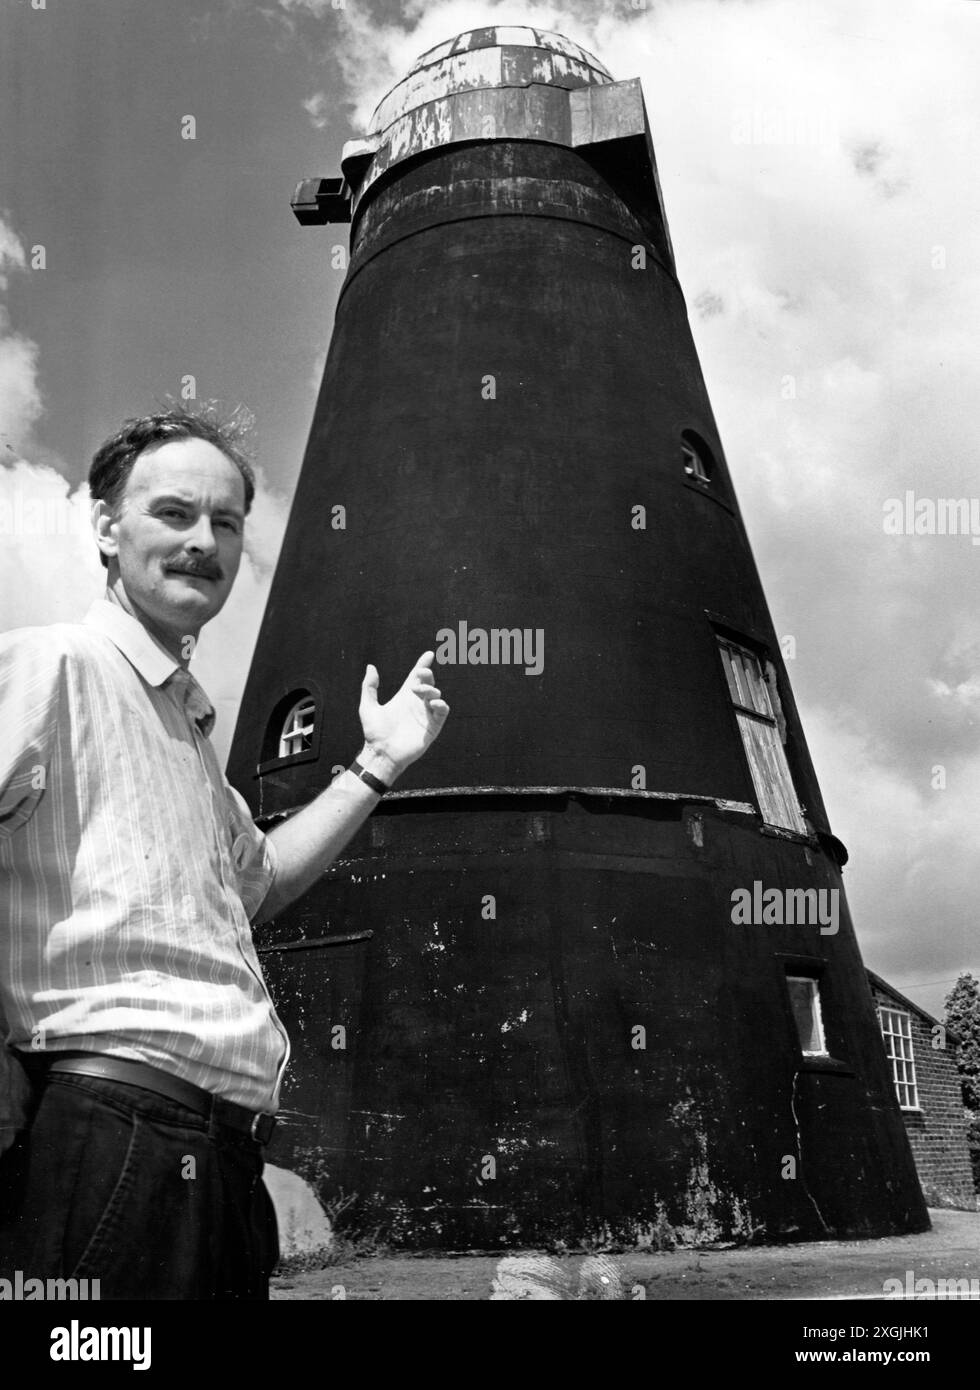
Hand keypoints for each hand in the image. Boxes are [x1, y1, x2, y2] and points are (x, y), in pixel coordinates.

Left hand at [357, 650, 449, 783]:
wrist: (381, 753)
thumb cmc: (374, 733)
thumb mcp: (368, 707)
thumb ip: (369, 687)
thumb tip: (371, 667)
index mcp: (404, 697)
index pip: (416, 678)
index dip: (422, 665)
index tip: (429, 654)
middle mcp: (416, 704)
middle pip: (428, 683)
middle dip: (427, 675)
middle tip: (421, 674)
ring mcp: (425, 715)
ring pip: (436, 695)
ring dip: (431, 689)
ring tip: (420, 691)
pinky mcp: (432, 727)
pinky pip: (442, 712)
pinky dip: (441, 704)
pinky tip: (433, 702)